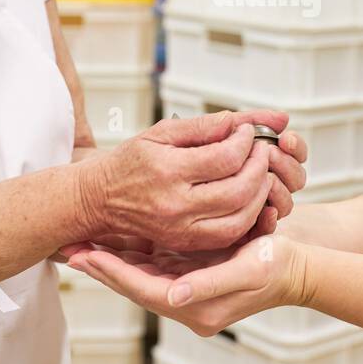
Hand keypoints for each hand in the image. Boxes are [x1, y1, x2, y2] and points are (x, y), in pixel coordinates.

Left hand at [62, 232, 307, 336]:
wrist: (299, 268)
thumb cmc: (276, 267)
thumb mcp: (246, 271)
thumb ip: (209, 284)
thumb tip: (174, 296)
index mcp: (196, 307)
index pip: (141, 289)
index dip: (111, 272)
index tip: (85, 256)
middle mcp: (187, 303)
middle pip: (133, 282)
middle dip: (102, 264)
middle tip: (69, 246)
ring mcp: (187, 289)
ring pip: (139, 272)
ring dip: (112, 257)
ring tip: (83, 241)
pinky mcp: (192, 274)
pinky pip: (153, 264)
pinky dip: (133, 252)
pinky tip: (117, 236)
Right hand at [73, 110, 306, 251]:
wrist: (99, 200)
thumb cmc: (129, 162)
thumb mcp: (159, 133)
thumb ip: (199, 126)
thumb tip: (236, 121)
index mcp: (168, 171)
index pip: (225, 158)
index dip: (246, 142)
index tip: (249, 131)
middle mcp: (176, 204)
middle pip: (238, 190)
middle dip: (259, 167)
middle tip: (263, 151)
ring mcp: (182, 229)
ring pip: (240, 218)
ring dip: (259, 194)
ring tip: (261, 174)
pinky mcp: (186, 243)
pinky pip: (229, 235)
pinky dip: (247, 216)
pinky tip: (249, 197)